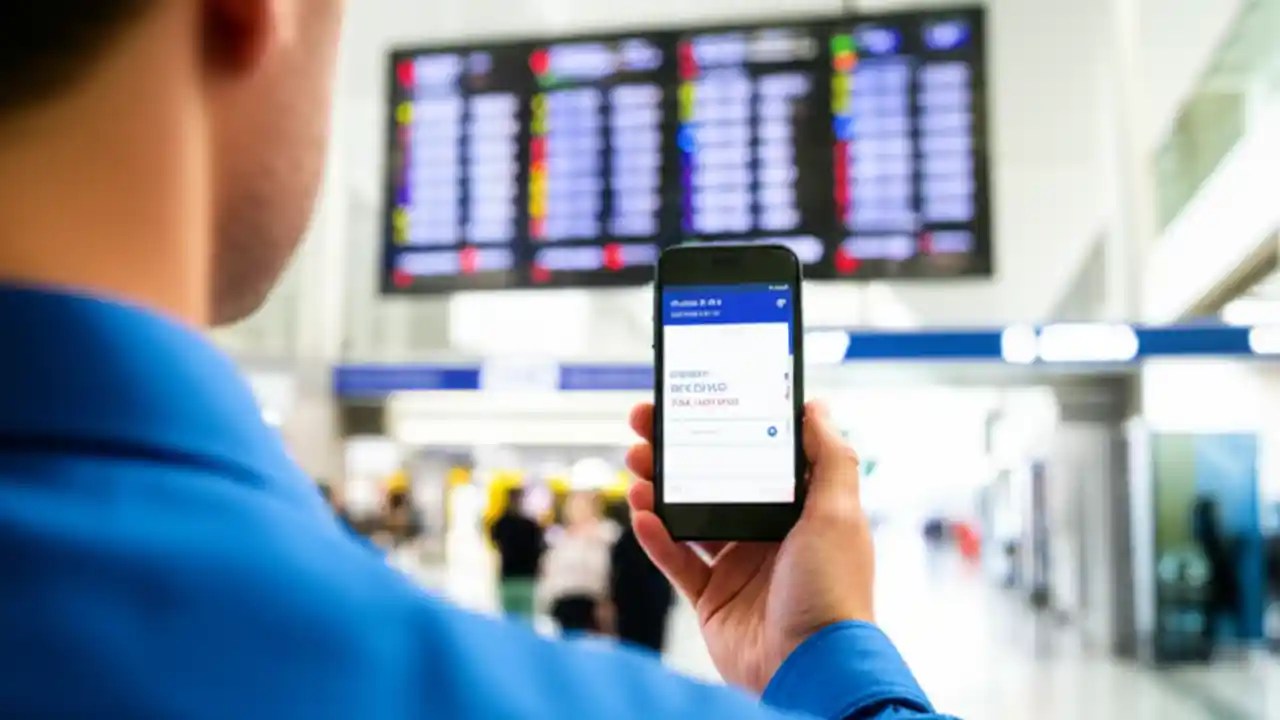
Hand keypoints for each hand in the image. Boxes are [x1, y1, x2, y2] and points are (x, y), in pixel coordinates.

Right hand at [625, 402, 874, 692]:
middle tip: (645, 425)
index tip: (696, 400)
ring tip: (637, 466)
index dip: (725, 425)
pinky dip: (656, 538)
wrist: (809, 668)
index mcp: (801, 509)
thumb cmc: (833, 591)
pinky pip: (676, 560)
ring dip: (659, 488)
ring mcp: (738, 566)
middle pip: (714, 480)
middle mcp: (769, 534)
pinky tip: (642, 514)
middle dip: (677, 451)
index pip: (756, 455)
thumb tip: (816, 406)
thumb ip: (830, 457)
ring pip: (689, 516)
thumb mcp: (840, 513)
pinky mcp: (712, 597)